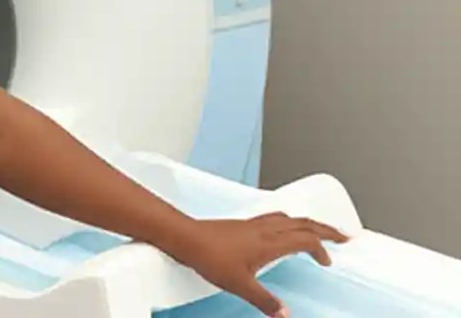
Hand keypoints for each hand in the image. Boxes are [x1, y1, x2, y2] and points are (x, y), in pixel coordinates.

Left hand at [165, 212, 350, 316]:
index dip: (322, 249)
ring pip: (289, 218)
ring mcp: (254, 224)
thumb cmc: (210, 256)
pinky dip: (288, 222)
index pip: (306, 240)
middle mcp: (265, 229)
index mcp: (271, 242)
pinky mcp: (243, 224)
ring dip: (307, 224)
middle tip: (341, 235)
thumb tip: (284, 314)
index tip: (329, 260)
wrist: (186, 238)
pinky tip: (281, 229)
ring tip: (315, 231)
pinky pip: (274, 218)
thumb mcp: (241, 285)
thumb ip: (265, 301)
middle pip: (303, 223)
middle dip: (325, 229)